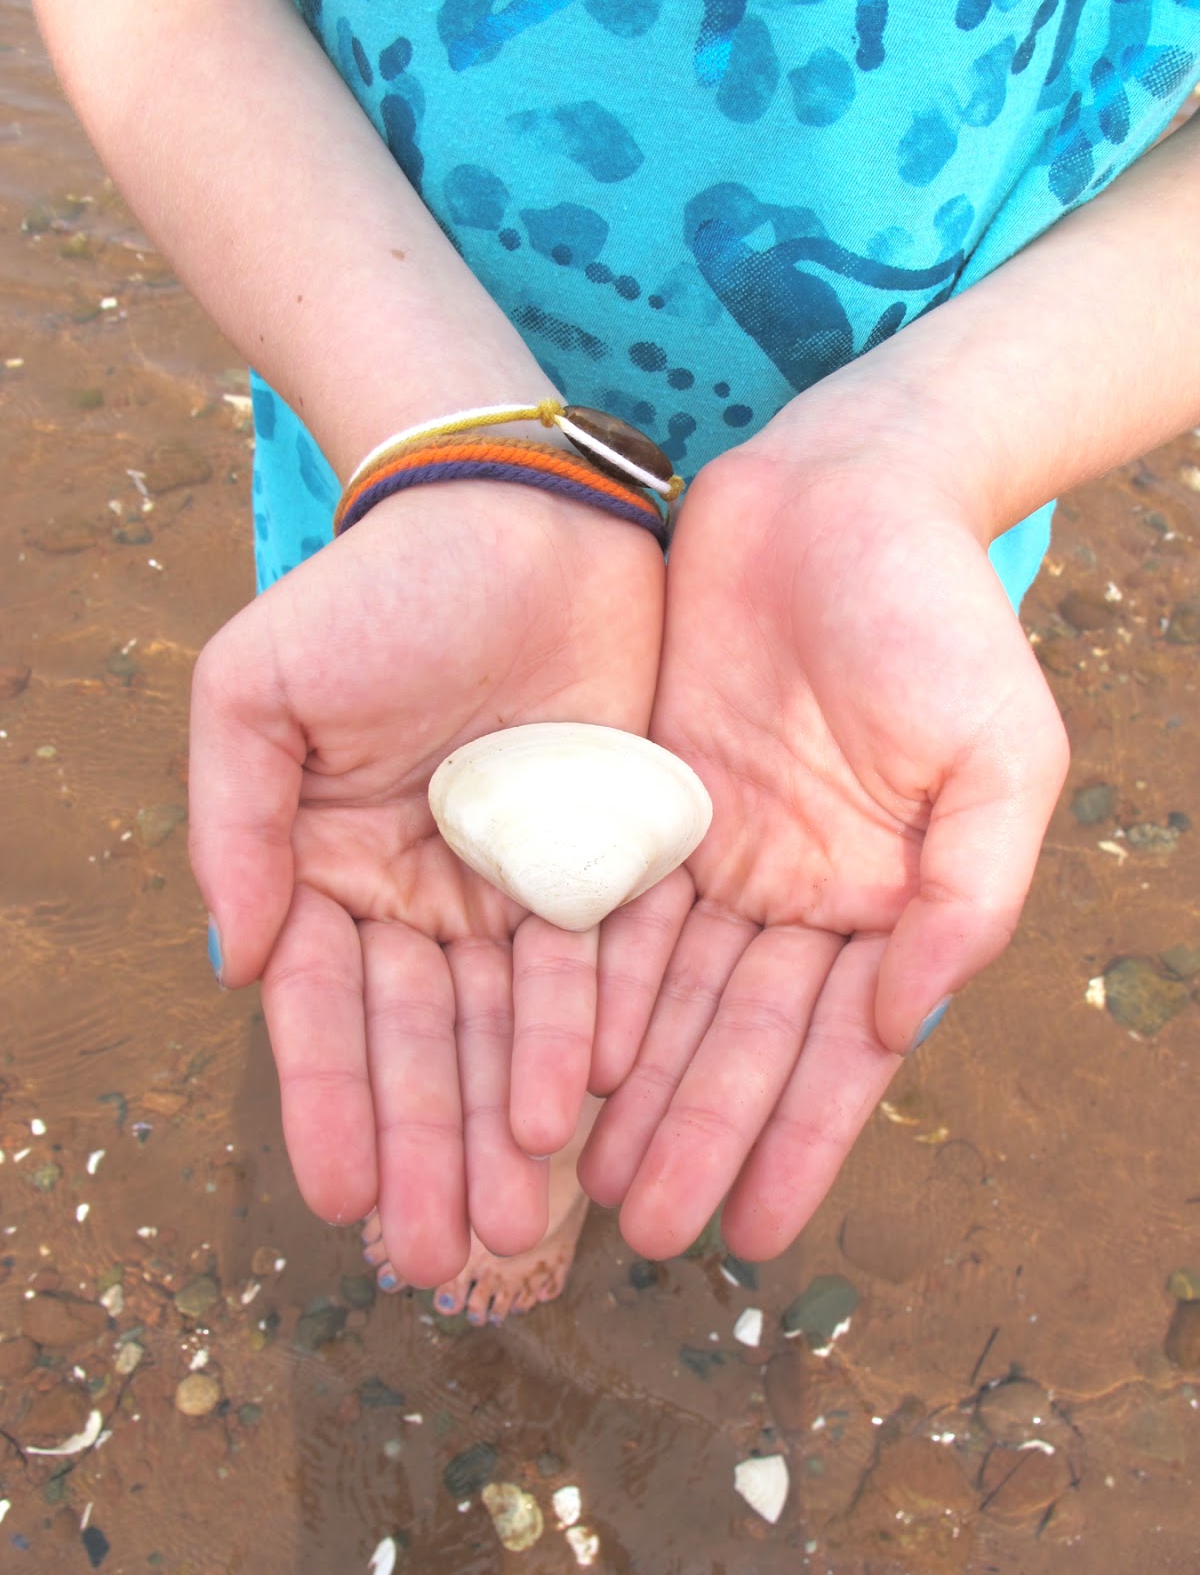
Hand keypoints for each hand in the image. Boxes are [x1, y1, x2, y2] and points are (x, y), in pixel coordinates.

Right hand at [188, 485, 662, 1286]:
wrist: (516, 513)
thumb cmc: (375, 592)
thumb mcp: (258, 689)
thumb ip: (234, 823)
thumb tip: (235, 965)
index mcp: (332, 865)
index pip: (330, 1011)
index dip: (332, 1106)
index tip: (342, 1201)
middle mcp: (424, 894)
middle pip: (425, 1045)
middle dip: (431, 1150)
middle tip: (444, 1259)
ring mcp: (518, 881)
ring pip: (512, 1029)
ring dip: (507, 1125)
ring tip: (518, 1223)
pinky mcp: (606, 854)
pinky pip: (600, 963)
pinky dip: (587, 1036)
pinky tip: (578, 1113)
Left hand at [576, 410, 1068, 1259]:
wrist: (845, 496)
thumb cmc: (942, 620)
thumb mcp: (1002, 758)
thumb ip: (967, 896)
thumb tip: (905, 1021)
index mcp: (887, 898)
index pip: (838, 1049)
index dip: (800, 1142)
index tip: (761, 1238)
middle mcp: (797, 891)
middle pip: (735, 1037)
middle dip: (696, 1136)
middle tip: (644, 1237)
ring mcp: (719, 849)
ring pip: (664, 992)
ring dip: (632, 1087)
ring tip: (588, 1182)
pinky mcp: (646, 795)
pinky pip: (609, 904)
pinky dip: (586, 982)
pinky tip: (556, 1057)